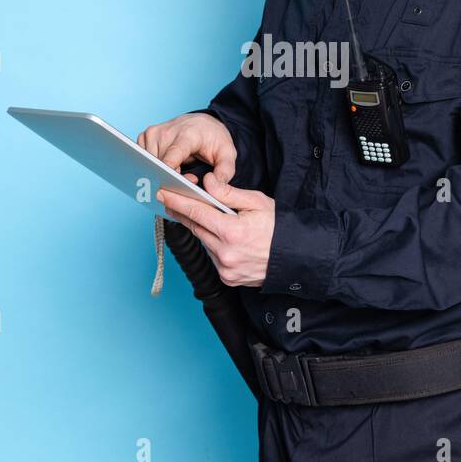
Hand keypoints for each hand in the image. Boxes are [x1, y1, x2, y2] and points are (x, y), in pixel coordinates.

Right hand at [137, 112, 236, 185]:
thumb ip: (225, 172)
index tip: (174, 185)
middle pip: (160, 166)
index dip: (171, 175)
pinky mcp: (144, 137)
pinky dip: (155, 167)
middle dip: (172, 179)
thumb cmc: (213, 139)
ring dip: (163, 174)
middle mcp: (166, 132)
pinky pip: (145, 161)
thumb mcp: (228, 154)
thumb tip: (212, 186)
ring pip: (150, 166)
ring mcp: (153, 133)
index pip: (171, 157)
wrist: (203, 123)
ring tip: (180, 169)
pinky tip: (169, 164)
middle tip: (190, 179)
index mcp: (186, 134)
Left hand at [157, 172, 273, 287]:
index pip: (196, 212)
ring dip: (204, 230)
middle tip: (173, 201)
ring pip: (204, 243)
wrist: (296, 257)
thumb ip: (227, 193)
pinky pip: (212, 257)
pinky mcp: (227, 279)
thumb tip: (207, 183)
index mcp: (232, 232)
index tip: (164, 194)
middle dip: (185, 213)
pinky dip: (214, 246)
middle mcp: (225, 254)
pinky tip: (227, 240)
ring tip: (214, 220)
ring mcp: (225, 269)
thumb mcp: (256, 202)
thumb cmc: (279, 227)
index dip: (178, 202)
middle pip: (196, 228)